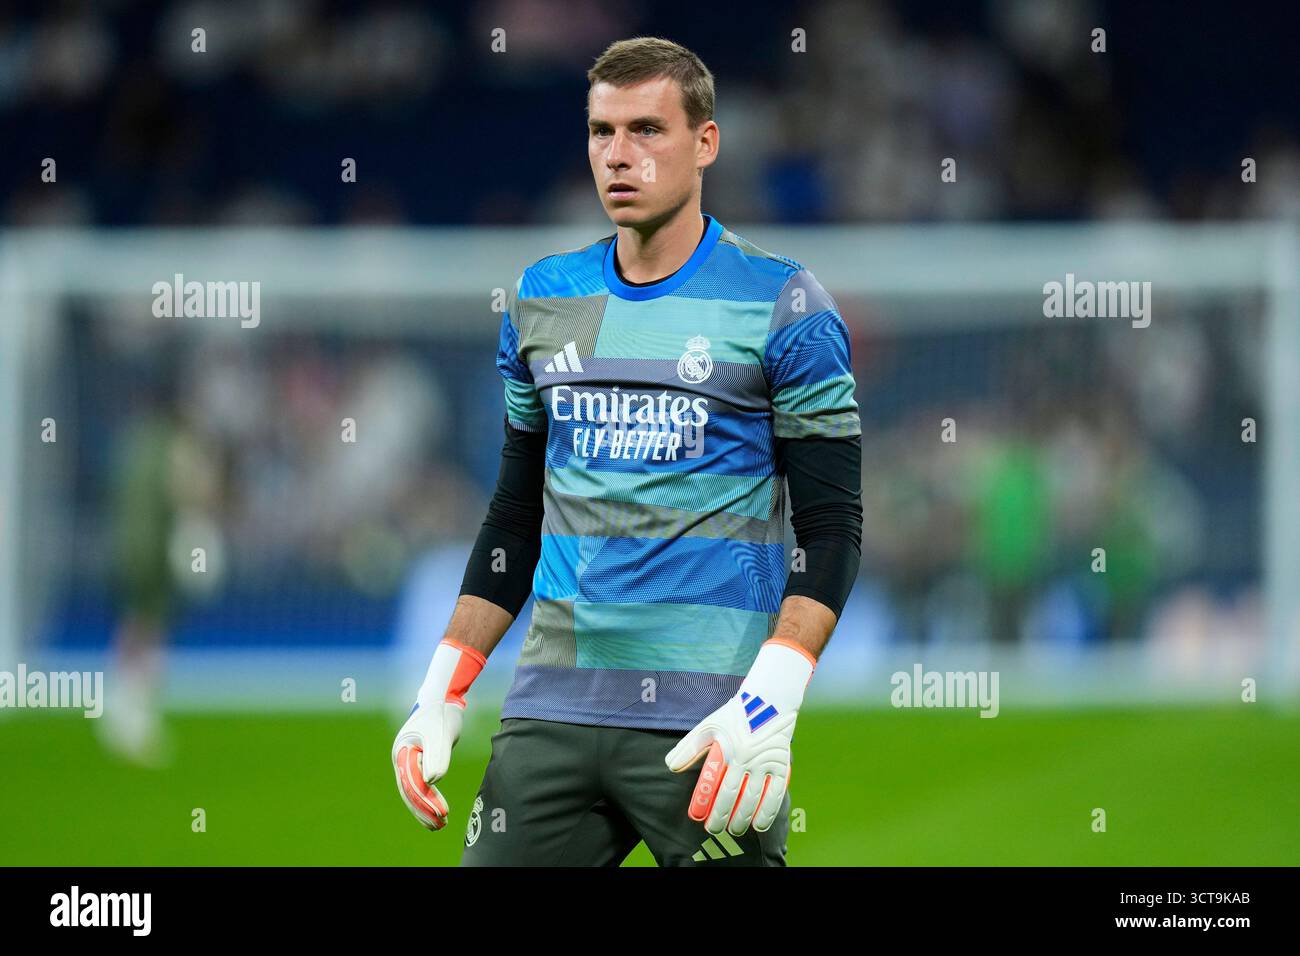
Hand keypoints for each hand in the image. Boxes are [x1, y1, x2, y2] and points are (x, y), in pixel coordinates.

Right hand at [391, 640, 484, 830]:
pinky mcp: (419, 762)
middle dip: (423, 809)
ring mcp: (409, 761)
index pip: (412, 782)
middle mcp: (402, 758)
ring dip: (425, 808)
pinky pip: (421, 785)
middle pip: (409, 790)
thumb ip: (438, 756)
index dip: (425, 800)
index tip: (440, 813)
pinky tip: (437, 810)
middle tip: (440, 825)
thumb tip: (432, 782)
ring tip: (439, 824)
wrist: (443, 699)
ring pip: (414, 790)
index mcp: (402, 751)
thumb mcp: (441, 734)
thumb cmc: (441, 713)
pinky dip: (429, 798)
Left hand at [665, 640, 814, 836]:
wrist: (768, 702)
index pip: (717, 786)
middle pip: (734, 797)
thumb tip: (670, 766)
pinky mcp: (782, 766)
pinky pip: (775, 794)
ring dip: (744, 818)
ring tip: (735, 830)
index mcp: (729, 750)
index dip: (709, 806)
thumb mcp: (708, 726)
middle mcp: (748, 759)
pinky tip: (759, 825)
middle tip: (714, 830)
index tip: (701, 819)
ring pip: (754, 799)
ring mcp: (766, 763)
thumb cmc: (734, 716)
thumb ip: (689, 747)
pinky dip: (768, 812)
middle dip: (723, 817)